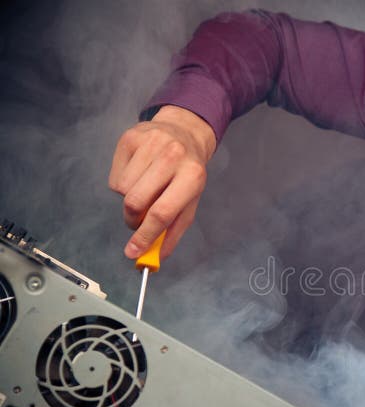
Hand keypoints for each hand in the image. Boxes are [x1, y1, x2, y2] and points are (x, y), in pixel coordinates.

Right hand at [108, 104, 215, 259]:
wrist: (184, 133)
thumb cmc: (187, 173)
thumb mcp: (190, 201)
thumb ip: (173, 231)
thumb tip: (155, 258)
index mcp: (192, 176)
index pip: (163, 212)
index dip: (145, 236)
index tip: (132, 253)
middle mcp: (172, 157)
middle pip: (135, 202)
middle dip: (132, 219)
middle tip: (138, 219)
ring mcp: (150, 143)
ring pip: (122, 190)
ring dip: (129, 198)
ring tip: (144, 190)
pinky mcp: (130, 137)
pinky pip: (115, 176)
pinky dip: (122, 183)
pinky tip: (138, 174)